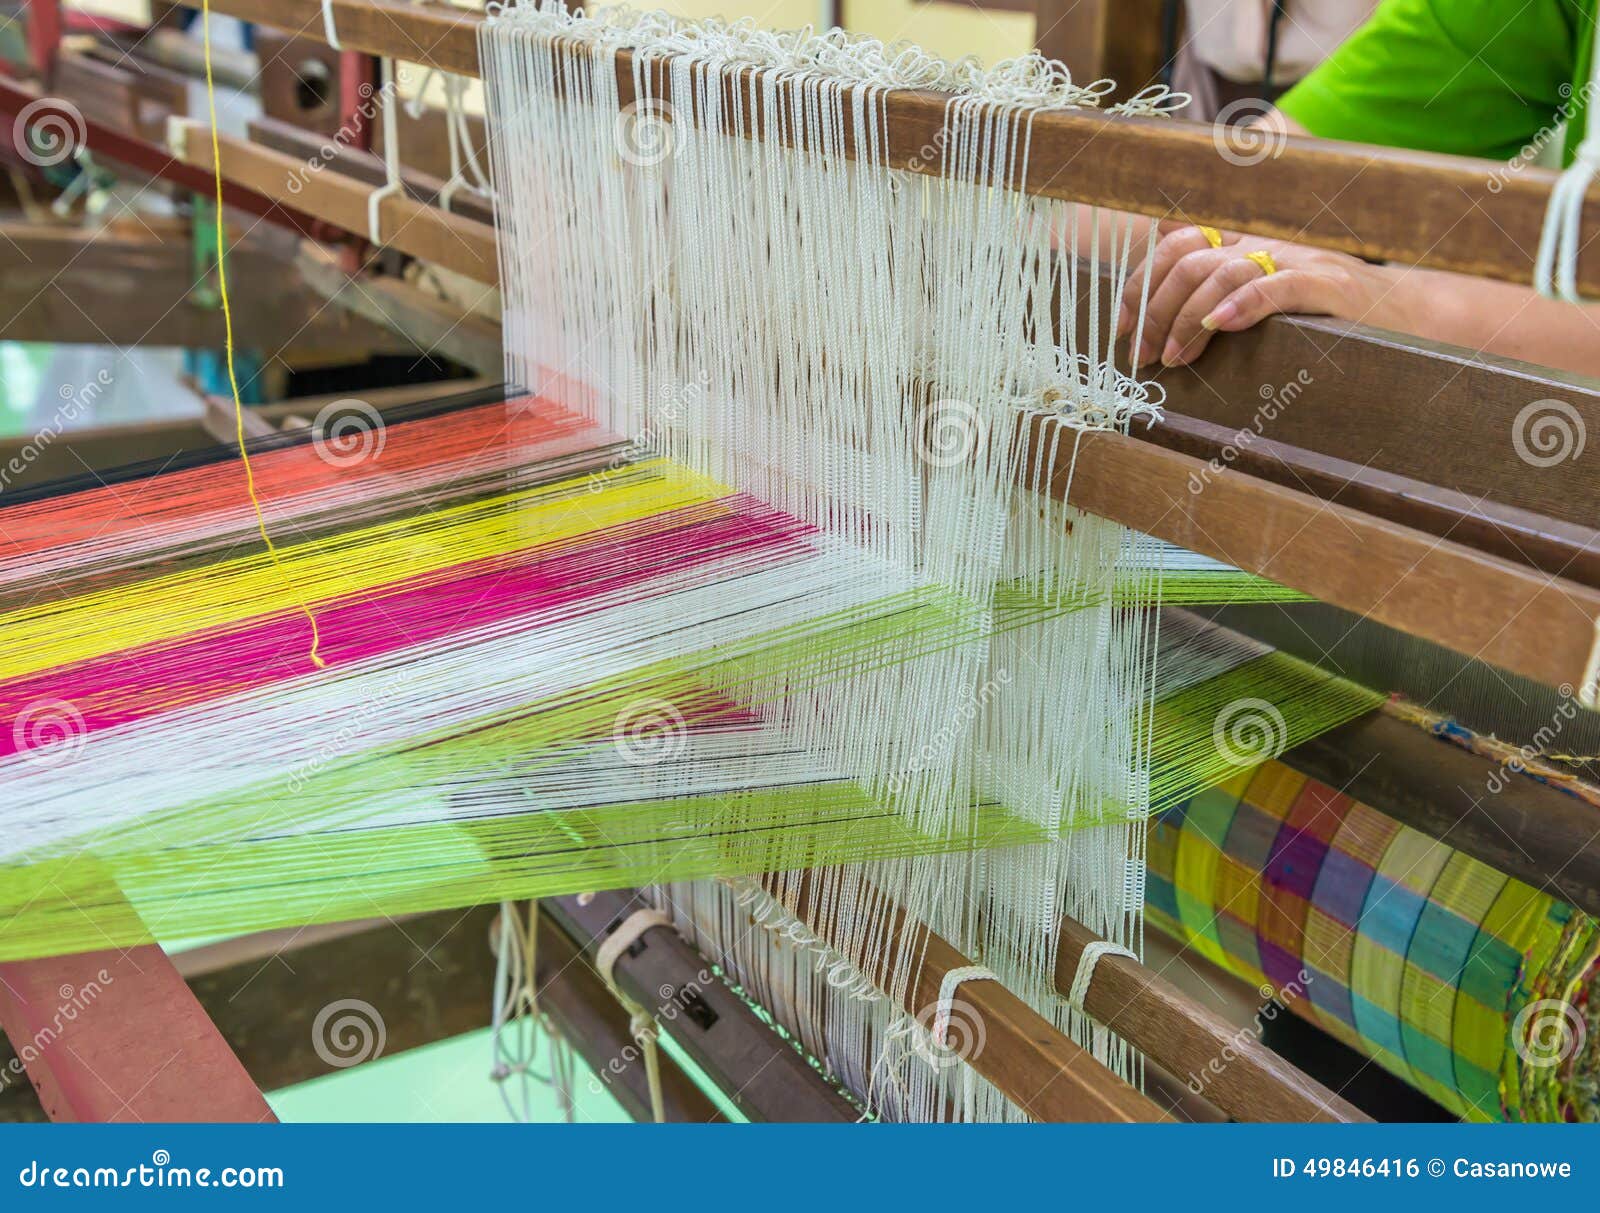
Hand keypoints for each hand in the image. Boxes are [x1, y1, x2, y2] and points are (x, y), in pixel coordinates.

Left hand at [1116, 224, 1396, 367]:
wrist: (1407, 320)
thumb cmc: (1326, 320)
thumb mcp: (1263, 304)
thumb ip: (1216, 297)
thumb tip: (1156, 306)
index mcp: (1247, 244)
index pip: (1178, 245)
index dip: (1141, 283)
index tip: (1122, 327)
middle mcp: (1268, 243)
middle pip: (1191, 260)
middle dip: (1154, 308)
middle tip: (1140, 353)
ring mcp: (1299, 260)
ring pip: (1224, 273)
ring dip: (1187, 317)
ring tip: (1173, 356)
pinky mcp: (1328, 285)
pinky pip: (1276, 287)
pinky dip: (1241, 305)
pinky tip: (1217, 325)